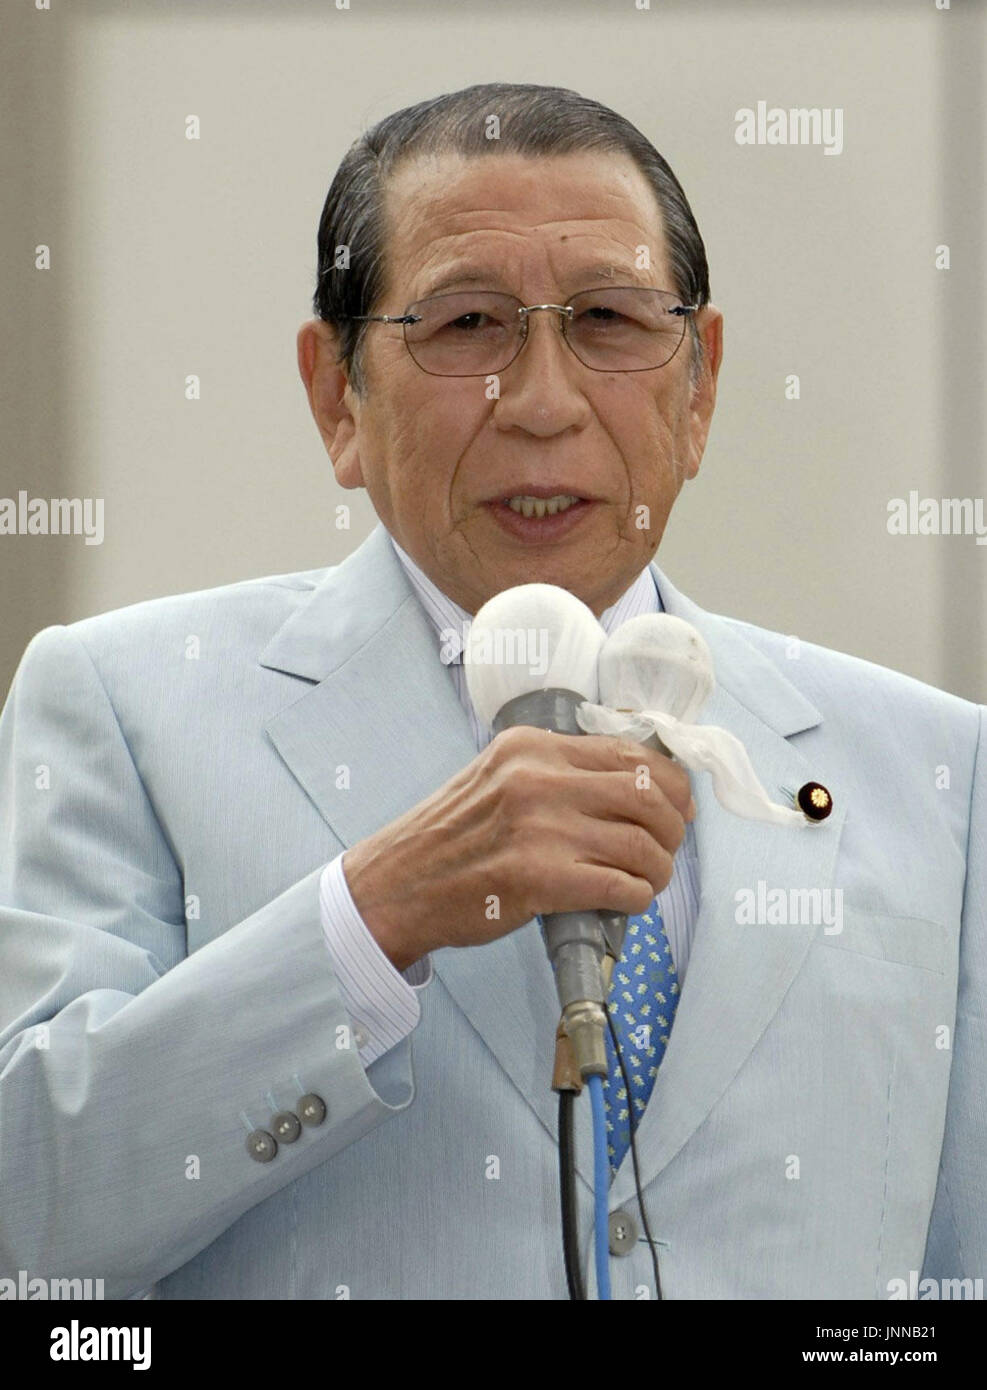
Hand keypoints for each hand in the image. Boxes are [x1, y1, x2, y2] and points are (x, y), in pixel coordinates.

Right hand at [342, 726, 694, 970]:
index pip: (630, 752)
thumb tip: (632, 786)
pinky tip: (626, 902)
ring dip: (658, 869)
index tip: (679, 806)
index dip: (671, 782)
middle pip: (648, 794)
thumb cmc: (448, 837)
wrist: (394, 886)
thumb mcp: (497, 777)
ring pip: (642, 844)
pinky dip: (636, 897)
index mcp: (531, 746)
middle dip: (672, 828)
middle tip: (667, 849)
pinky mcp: (538, 879)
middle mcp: (538, 779)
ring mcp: (539, 829)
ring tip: (647, 881)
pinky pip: (620, 887)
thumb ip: (554, 773)